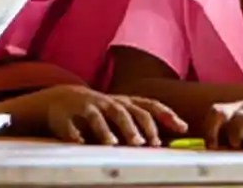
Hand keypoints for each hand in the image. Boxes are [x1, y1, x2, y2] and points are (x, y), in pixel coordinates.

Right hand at [40, 85, 186, 145]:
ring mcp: (85, 107)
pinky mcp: (64, 116)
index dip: (165, 115)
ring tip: (112, 143)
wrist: (60, 99)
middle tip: (141, 143)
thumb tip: (176, 137)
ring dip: (104, 129)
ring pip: (96, 116)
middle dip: (133, 126)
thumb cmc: (100, 111)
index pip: (147, 105)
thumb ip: (145, 122)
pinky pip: (69, 125)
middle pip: (122, 111)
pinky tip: (80, 142)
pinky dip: (74, 134)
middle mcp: (106, 102)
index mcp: (123, 102)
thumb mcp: (123, 112)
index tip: (181, 128)